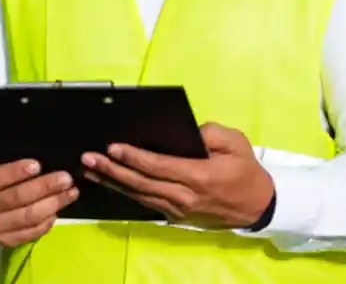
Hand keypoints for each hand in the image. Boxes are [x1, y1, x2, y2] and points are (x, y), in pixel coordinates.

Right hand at [0, 153, 79, 246]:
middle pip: (15, 199)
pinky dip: (47, 222)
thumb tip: (34, 148)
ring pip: (27, 217)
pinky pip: (31, 233)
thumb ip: (5, 154)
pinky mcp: (5, 240)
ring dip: (52, 204)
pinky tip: (58, 209)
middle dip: (44, 187)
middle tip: (65, 178)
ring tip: (70, 192)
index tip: (37, 165)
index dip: (15, 172)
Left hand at [81, 122, 273, 229]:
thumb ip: (211, 132)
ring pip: (139, 196)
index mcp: (200, 177)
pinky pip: (146, 203)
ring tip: (90, 170)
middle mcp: (185, 196)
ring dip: (113, 183)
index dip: (133, 158)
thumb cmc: (245, 171)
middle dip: (112, 170)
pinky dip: (126, 193)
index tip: (112, 147)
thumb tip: (186, 129)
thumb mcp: (236, 143)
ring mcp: (179, 210)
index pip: (159, 166)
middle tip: (88, 159)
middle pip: (142, 183)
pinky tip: (110, 183)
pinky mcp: (176, 217)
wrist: (257, 207)